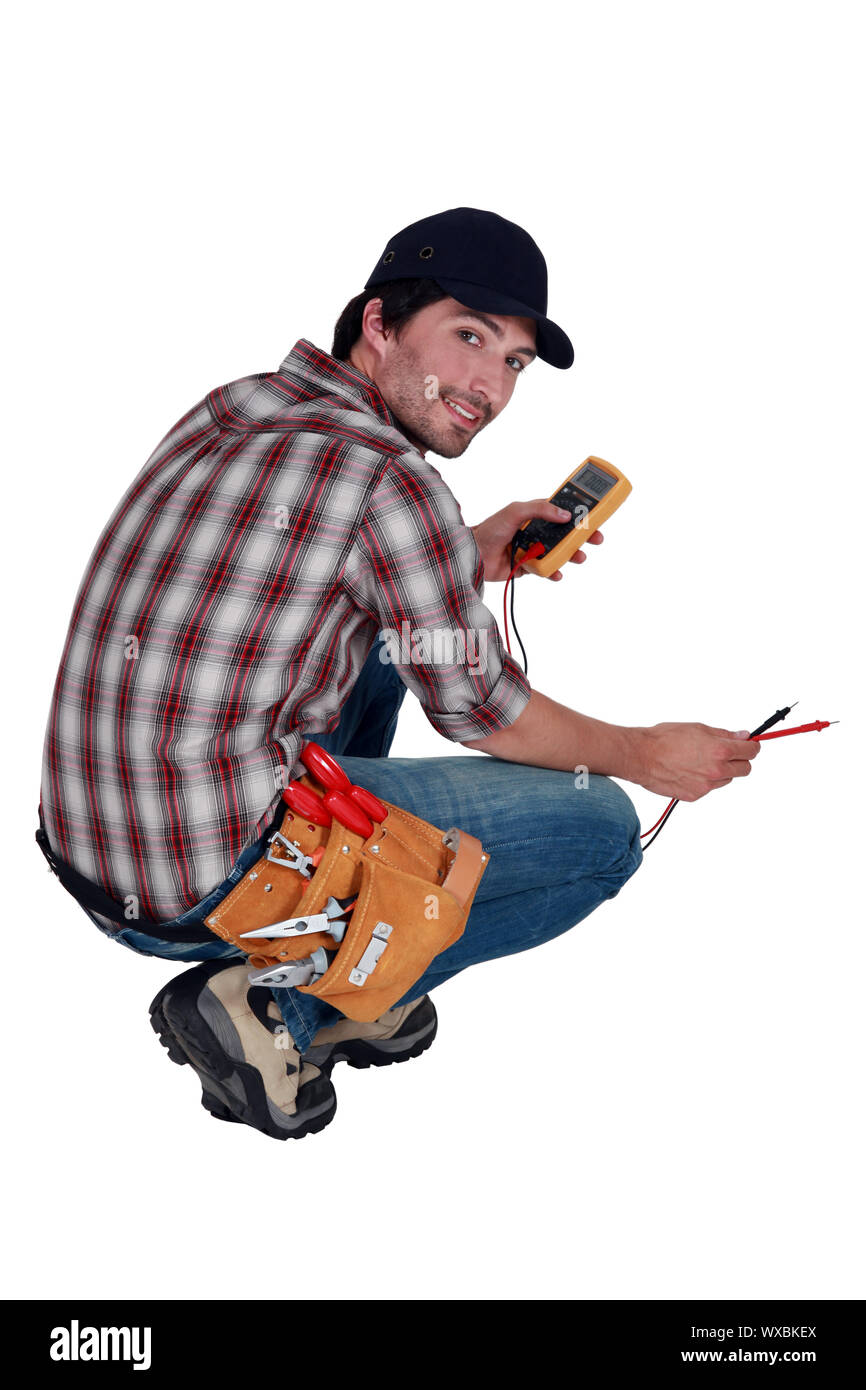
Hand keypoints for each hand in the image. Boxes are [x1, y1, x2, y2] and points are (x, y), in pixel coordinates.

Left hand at [471, 499, 603, 581]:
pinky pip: (546, 570)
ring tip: (580, 557)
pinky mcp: (529, 566)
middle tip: (596, 539)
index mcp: (536, 515)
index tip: (594, 515)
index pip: (562, 512)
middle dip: (583, 536)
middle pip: (566, 534)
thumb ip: (540, 509)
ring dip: (572, 555)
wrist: (474, 554)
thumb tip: (565, 514)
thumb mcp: (516, 511)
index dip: (578, 514)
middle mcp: (537, 532)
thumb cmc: (491, 529)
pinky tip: (557, 573)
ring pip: (559, 552)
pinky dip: (554, 572)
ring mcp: (534, 549)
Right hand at [634, 723, 760, 801]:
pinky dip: (704, 780)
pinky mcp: (695, 795)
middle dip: (739, 760)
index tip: (749, 745)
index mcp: (720, 750)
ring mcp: (706, 786)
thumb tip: (743, 736)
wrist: (641, 756)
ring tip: (699, 760)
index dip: (752, 746)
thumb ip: (724, 735)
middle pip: (745, 769)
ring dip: (721, 771)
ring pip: (726, 779)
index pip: (751, 751)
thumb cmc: (664, 739)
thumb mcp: (698, 728)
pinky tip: (688, 770)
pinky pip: (709, 787)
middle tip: (727, 752)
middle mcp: (716, 770)